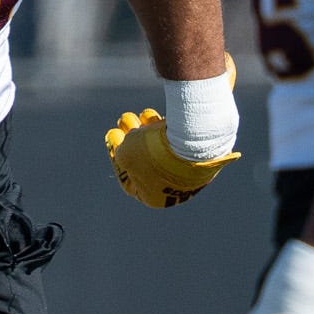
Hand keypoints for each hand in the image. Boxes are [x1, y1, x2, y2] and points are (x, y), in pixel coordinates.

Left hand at [105, 109, 239, 207]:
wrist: (193, 143)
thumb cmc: (154, 153)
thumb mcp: (125, 154)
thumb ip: (120, 153)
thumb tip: (125, 146)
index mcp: (154, 198)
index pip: (129, 177)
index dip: (117, 154)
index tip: (112, 135)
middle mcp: (173, 190)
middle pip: (146, 161)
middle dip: (132, 139)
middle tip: (124, 120)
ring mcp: (188, 174)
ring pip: (161, 150)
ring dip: (145, 130)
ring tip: (137, 115)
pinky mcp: (200, 157)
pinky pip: (176, 142)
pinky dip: (162, 129)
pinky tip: (153, 116)